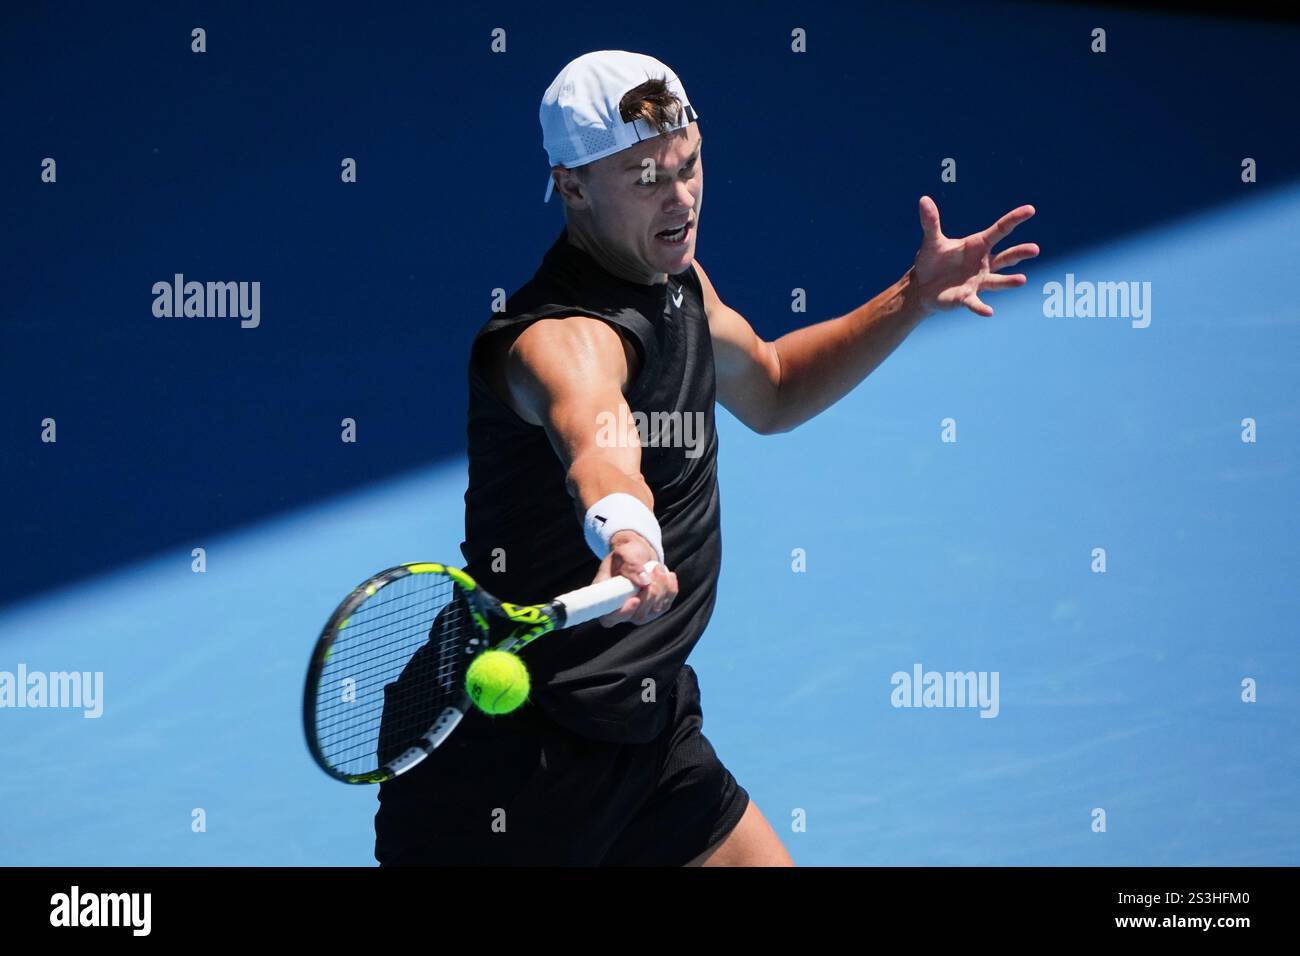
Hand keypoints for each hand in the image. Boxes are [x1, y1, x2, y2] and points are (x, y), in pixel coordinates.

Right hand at [591, 530, 678, 626]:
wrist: (640, 555)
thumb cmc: (627, 555)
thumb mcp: (624, 553)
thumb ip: (631, 565)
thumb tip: (644, 581)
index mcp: (606, 598)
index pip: (610, 618)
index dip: (623, 613)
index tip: (635, 599)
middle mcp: (623, 611)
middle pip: (638, 615)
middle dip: (650, 592)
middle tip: (653, 569)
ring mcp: (640, 612)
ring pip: (655, 609)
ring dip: (661, 586)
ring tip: (657, 568)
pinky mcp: (655, 609)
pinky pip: (667, 603)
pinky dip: (670, 587)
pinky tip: (666, 575)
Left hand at [911, 196, 1038, 316]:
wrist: (922, 286)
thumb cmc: (933, 261)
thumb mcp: (932, 241)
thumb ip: (931, 222)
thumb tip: (924, 200)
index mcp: (978, 245)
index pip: (1000, 230)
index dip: (1014, 219)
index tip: (1030, 209)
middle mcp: (983, 263)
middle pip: (1006, 257)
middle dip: (1020, 253)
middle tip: (1035, 249)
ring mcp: (977, 281)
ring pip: (997, 281)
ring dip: (1009, 281)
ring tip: (1022, 280)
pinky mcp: (966, 298)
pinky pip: (975, 303)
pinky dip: (981, 307)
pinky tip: (989, 312)